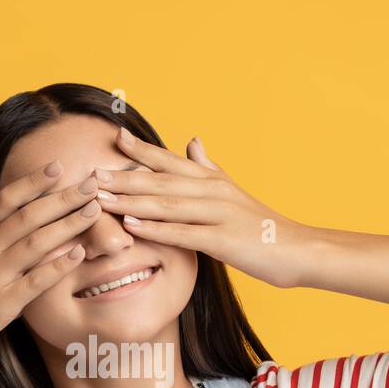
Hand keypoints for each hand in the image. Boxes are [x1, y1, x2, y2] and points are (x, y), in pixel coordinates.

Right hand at [0, 160, 99, 363]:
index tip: (57, 167)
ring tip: (93, 211)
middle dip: (62, 198)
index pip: (6, 200)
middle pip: (28, 216)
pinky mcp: (4, 304)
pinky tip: (80, 252)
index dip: (33, 181)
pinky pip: (37, 281)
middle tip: (91, 184)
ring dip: (68, 225)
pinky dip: (58, 265)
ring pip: (36, 243)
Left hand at [94, 127, 318, 288]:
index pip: (170, 160)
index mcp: (212, 178)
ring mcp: (218, 214)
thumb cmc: (259, 226)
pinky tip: (131, 227)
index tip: (114, 138)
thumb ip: (208, 166)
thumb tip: (192, 139)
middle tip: (92, 174)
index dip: (142, 149)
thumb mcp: (232, 190)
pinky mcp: (222, 240)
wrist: (296, 249)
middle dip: (124, 177)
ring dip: (131, 201)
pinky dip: (155, 229)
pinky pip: (182, 233)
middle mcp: (213, 190)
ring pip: (166, 204)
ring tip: (101, 199)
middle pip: (161, 180)